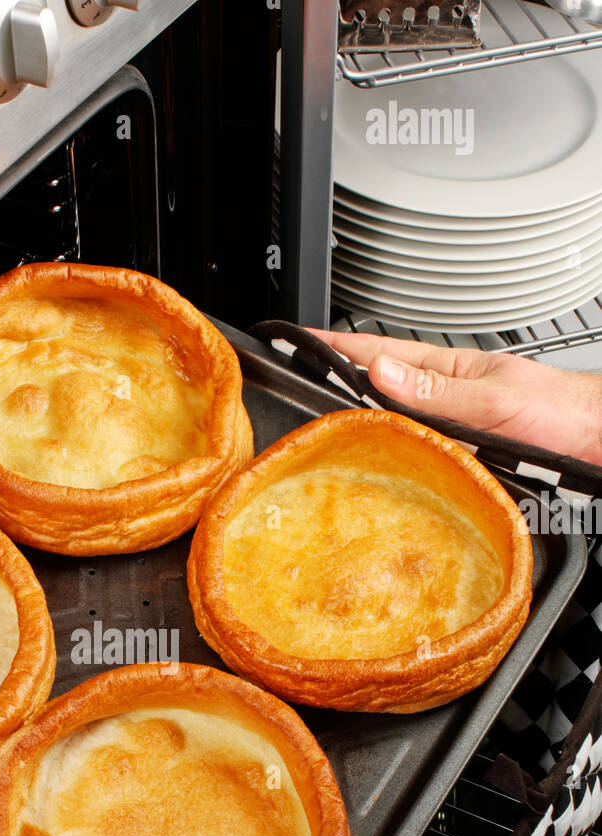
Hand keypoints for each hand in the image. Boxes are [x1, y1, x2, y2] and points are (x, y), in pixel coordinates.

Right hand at [309, 329, 601, 466]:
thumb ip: (435, 390)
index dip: (338, 348)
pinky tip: (376, 456)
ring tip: (324, 418)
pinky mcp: (458, 449)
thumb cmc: (555, 413)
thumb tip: (382, 373)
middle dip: (338, 381)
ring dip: (362, 418)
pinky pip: (412, 445)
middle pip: (379, 386)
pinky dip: (389, 447)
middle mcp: (445, 394)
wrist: (591, 441)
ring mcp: (449, 421)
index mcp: (447, 370)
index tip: (300, 343)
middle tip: (299, 380)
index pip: (380, 353)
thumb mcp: (490, 398)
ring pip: (393, 418)